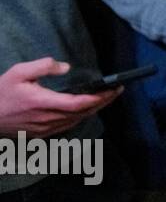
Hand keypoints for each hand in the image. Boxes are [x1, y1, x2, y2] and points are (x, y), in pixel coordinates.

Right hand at [0, 58, 121, 136]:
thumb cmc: (0, 93)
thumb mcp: (18, 73)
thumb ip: (43, 66)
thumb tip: (65, 67)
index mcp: (43, 103)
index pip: (80, 103)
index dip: (100, 97)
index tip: (114, 89)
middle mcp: (47, 119)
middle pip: (84, 112)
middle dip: (103, 102)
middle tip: (117, 91)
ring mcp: (45, 129)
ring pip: (77, 120)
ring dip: (94, 110)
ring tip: (106, 98)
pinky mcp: (42, 134)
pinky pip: (68, 126)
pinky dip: (81, 117)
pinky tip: (86, 109)